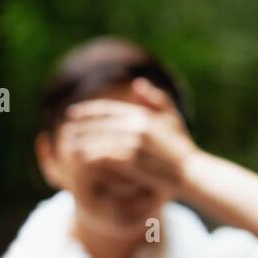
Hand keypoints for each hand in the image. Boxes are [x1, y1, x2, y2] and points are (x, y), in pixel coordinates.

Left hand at [62, 78, 196, 195]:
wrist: (193, 172)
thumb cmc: (183, 149)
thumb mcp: (173, 119)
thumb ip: (156, 100)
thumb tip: (137, 84)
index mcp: (142, 115)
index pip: (108, 110)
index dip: (88, 111)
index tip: (73, 114)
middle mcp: (136, 125)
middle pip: (99, 124)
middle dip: (80, 127)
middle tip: (64, 130)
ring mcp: (133, 142)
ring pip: (99, 140)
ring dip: (81, 142)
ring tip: (67, 147)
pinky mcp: (132, 160)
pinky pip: (103, 156)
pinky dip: (89, 155)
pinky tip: (79, 159)